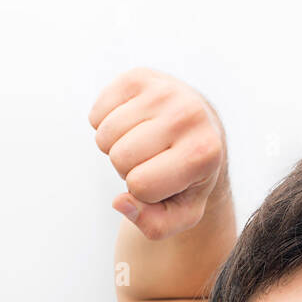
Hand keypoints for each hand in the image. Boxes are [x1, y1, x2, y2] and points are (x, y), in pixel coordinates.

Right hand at [89, 67, 228, 240]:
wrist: (201, 131)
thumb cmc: (188, 178)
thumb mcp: (181, 213)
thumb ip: (154, 224)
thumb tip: (120, 202)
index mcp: (204, 153)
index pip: (141, 185)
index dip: (143, 192)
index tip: (162, 182)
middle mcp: (189, 115)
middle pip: (120, 158)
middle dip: (127, 169)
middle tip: (150, 161)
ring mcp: (165, 90)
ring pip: (105, 136)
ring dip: (115, 147)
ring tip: (141, 144)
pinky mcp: (140, 77)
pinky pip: (97, 114)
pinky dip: (105, 125)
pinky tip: (131, 125)